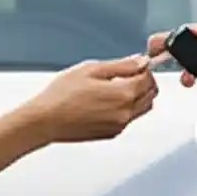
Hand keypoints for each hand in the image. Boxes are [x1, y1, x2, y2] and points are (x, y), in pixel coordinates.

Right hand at [24, 55, 157, 142]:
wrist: (46, 120)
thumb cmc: (62, 95)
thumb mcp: (92, 69)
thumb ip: (122, 65)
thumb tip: (140, 61)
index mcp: (123, 94)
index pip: (148, 78)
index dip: (143, 67)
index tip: (135, 63)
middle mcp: (126, 112)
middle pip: (150, 94)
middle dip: (145, 81)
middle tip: (129, 73)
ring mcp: (120, 125)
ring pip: (143, 108)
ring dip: (138, 95)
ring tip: (117, 86)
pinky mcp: (112, 133)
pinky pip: (129, 118)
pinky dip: (126, 108)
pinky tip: (108, 100)